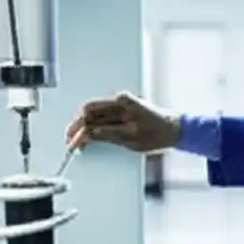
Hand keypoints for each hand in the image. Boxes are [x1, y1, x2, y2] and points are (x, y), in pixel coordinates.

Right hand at [63, 92, 179, 152]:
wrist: (172, 129)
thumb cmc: (157, 131)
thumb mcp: (131, 137)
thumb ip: (108, 134)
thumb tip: (88, 134)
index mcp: (121, 101)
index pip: (90, 110)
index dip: (79, 127)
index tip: (74, 140)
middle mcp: (118, 100)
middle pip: (89, 112)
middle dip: (78, 127)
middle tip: (71, 143)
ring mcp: (119, 105)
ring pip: (93, 115)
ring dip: (84, 128)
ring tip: (78, 143)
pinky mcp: (120, 111)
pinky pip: (101, 118)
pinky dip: (93, 128)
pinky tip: (90, 138)